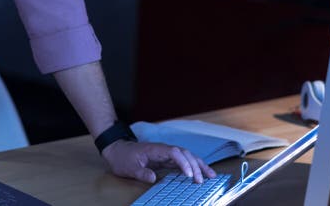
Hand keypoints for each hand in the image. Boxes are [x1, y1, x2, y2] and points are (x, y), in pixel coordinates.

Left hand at [101, 140, 216, 183]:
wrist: (118, 150)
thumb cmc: (123, 158)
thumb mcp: (129, 167)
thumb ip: (141, 172)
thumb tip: (153, 178)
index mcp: (156, 150)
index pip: (174, 153)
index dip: (183, 163)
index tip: (189, 175)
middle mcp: (164, 150)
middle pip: (184, 154)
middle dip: (195, 166)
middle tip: (202, 180)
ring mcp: (167, 154)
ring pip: (187, 157)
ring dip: (199, 165)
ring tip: (211, 176)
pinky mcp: (167, 159)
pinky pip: (184, 162)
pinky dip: (194, 167)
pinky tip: (201, 174)